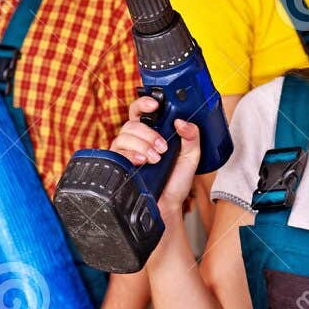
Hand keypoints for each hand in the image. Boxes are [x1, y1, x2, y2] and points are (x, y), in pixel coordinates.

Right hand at [112, 95, 198, 222]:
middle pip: (131, 123)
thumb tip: (182, 121)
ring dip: (142, 145)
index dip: (144, 103)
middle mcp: (138, 139)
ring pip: (124, 136)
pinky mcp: (121, 164)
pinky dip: (130, 154)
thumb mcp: (191, 157)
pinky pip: (117, 152)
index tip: (154, 106)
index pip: (142, 111)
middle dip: (147, 133)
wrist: (168, 205)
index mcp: (154, 131)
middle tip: (162, 146)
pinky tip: (142, 162)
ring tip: (155, 159)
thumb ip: (191, 136)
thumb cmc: (177, 181)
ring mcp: (128, 151)